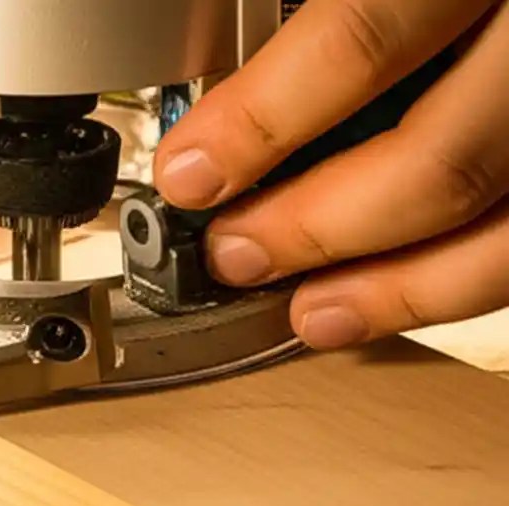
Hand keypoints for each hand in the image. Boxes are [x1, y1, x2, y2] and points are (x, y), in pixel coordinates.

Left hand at [154, 0, 508, 349]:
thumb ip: (358, 8)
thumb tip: (256, 58)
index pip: (363, 40)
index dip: (264, 119)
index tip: (193, 170)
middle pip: (444, 160)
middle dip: (319, 228)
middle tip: (237, 252)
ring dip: (404, 287)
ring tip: (313, 313)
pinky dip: (476, 276)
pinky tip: (414, 288)